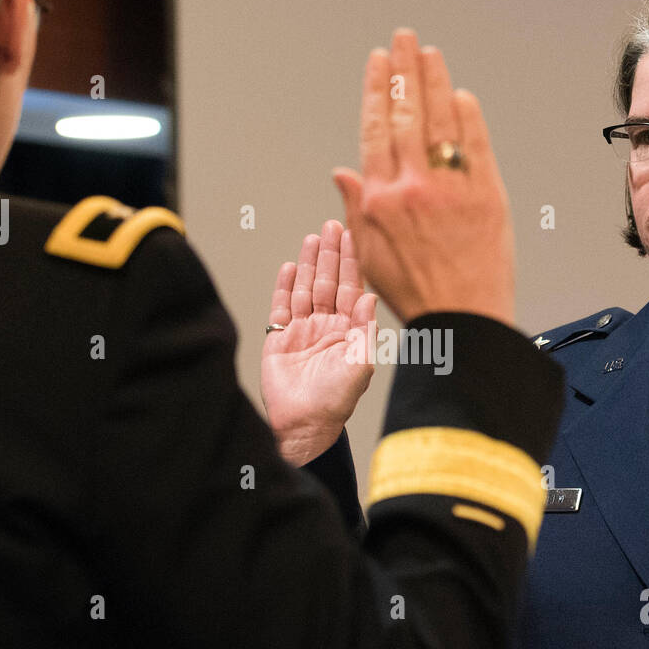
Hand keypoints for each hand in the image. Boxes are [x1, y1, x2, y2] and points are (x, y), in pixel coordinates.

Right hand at [261, 219, 377, 465]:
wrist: (305, 424)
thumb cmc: (337, 400)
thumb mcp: (360, 362)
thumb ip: (364, 328)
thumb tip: (369, 295)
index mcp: (348, 330)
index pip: (349, 287)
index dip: (349, 261)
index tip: (350, 234)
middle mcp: (326, 326)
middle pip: (326, 281)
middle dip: (329, 253)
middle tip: (330, 225)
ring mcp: (302, 331)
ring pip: (304, 288)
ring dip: (308, 263)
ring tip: (311, 238)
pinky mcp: (279, 339)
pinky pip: (281, 306)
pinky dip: (283, 286)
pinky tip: (288, 267)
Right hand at [331, 28, 514, 325]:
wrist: (464, 320)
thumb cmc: (417, 294)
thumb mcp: (370, 255)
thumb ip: (356, 207)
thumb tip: (342, 171)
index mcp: (381, 200)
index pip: (376, 129)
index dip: (377, 90)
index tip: (378, 62)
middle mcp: (413, 187)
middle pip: (406, 114)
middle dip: (404, 70)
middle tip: (404, 39)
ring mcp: (452, 187)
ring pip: (440, 120)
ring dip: (434, 81)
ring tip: (430, 53)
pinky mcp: (488, 194)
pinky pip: (476, 144)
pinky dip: (468, 115)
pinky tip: (461, 94)